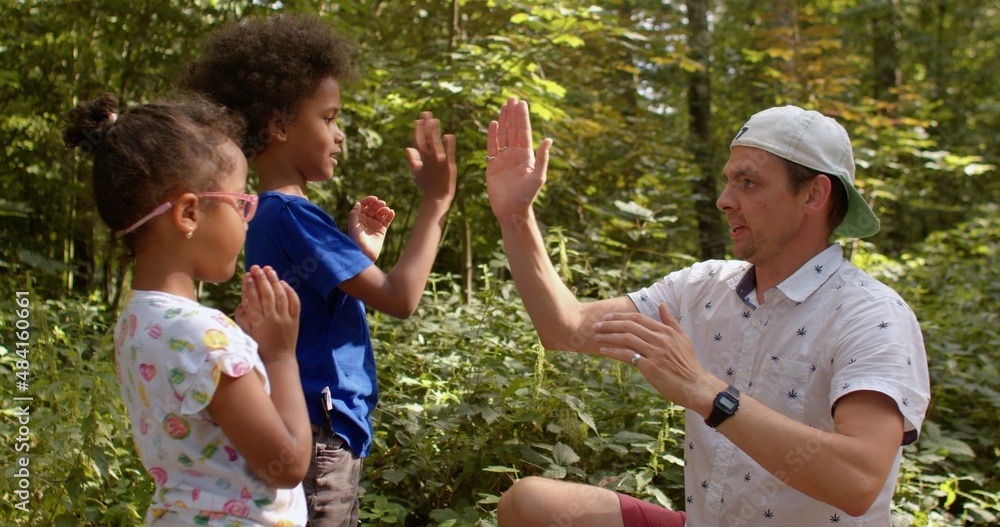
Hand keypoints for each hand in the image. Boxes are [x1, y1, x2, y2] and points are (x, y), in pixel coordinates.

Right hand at [237, 265, 300, 362]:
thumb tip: (243, 301)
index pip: (252, 298)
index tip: (247, 275)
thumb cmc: (259, 346)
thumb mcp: (246, 333)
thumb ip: (243, 317)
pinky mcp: (295, 320)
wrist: (278, 359)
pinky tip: (283, 283)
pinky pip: (294, 302)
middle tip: (256, 268)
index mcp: (258, 322)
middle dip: (261, 279)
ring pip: (280, 296)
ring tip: (269, 270)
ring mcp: (285, 319)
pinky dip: (290, 291)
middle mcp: (272, 319)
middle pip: (266, 294)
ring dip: (274, 281)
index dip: (249, 285)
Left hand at [348, 195, 394, 260]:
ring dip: (384, 209)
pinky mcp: (382, 230)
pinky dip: (390, 215)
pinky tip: (391, 212)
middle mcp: (366, 220)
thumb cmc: (357, 240)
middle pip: (373, 208)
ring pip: (380, 213)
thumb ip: (354, 214)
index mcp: (358, 217)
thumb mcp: (353, 226)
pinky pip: (387, 220)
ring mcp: (374, 224)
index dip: (368, 200)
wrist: (365, 253)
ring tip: (387, 210)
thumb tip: (359, 203)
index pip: (363, 205)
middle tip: (382, 204)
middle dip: (378, 204)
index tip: (374, 199)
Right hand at [405, 111, 456, 201]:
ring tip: (435, 120)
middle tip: (426, 113)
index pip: (418, 141)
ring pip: (435, 144)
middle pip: (426, 139)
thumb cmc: (427, 185)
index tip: (418, 119)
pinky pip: (448, 153)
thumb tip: (407, 148)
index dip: (418, 130)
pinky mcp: (448, 166)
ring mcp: (438, 162)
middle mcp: (429, 159)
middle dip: (425, 126)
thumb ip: (412, 159)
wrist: (436, 198)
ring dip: (434, 132)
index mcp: (422, 159)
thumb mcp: (417, 172)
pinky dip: (448, 145)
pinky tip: (449, 135)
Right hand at [486, 97, 552, 219]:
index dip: (522, 117)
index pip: (524, 132)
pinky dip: (492, 135)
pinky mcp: (492, 165)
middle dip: (512, 114)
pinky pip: (491, 147)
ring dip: (503, 121)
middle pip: (513, 130)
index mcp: (526, 155)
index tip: (521, 103)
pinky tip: (493, 124)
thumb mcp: (538, 177)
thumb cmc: (526, 196)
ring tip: (503, 106)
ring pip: (503, 135)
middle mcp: (515, 154)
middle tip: (511, 98)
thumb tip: (548, 139)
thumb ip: (542, 158)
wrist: (511, 210)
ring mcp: (503, 159)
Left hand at [593, 303, 719, 410]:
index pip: (639, 318)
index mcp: (666, 331)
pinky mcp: (649, 367)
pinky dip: (613, 351)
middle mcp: (659, 339)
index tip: (608, 317)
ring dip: (608, 336)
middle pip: (629, 326)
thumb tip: (662, 304)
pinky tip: (603, 350)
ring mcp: (654, 353)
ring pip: (626, 339)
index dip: (621, 316)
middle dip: (610, 324)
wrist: (695, 386)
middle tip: (596, 325)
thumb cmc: (689, 364)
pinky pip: (626, 355)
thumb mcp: (683, 339)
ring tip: (596, 336)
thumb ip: (671, 321)